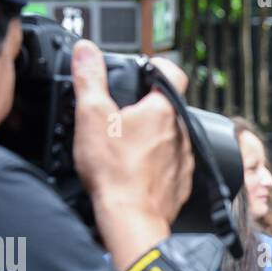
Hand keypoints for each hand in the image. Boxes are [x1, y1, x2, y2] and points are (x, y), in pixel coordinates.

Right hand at [70, 41, 193, 250]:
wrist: (131, 218)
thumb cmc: (115, 172)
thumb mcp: (91, 115)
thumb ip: (89, 79)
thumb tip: (86, 51)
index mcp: (164, 110)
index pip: (173, 72)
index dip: (155, 67)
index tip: (141, 73)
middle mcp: (182, 132)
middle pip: (167, 109)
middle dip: (146, 110)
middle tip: (121, 118)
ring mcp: (185, 160)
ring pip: (170, 138)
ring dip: (152, 139)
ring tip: (126, 148)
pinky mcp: (182, 184)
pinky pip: (171, 166)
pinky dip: (155, 166)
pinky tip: (135, 171)